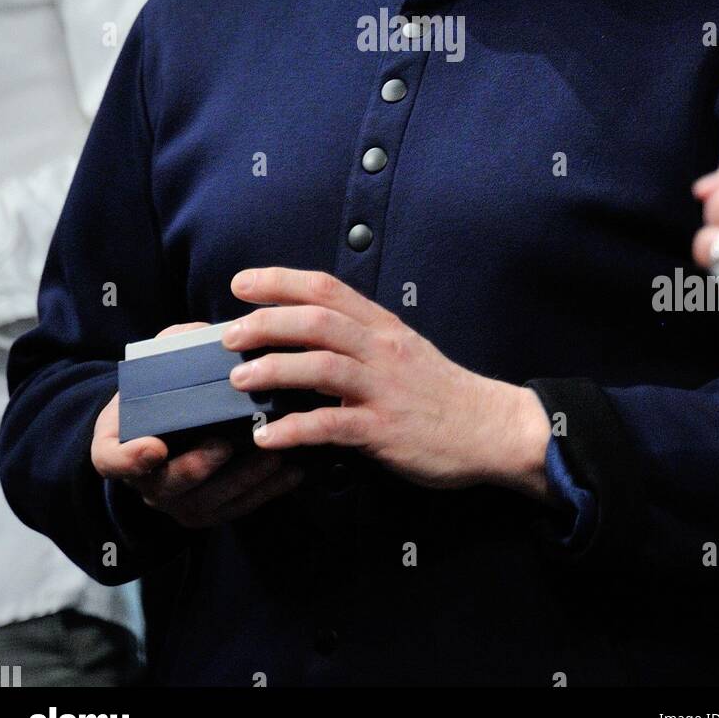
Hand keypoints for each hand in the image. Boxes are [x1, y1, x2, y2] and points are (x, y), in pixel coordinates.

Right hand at [91, 321, 303, 527]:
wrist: (167, 426)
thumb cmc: (160, 393)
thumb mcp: (154, 367)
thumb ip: (171, 350)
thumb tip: (201, 335)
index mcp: (118, 445)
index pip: (110, 458)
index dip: (129, 458)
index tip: (155, 446)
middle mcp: (144, 481)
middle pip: (165, 486)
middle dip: (197, 467)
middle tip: (225, 446)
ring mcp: (176, 501)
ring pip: (206, 504)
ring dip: (241, 482)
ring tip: (272, 456)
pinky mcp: (208, 511)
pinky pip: (234, 510)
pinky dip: (265, 493)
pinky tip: (292, 471)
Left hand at [224, 266, 551, 497]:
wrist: (490, 428)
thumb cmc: (438, 391)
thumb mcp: (401, 350)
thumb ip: (358, 340)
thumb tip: (303, 337)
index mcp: (382, 326)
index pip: (327, 289)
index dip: (280, 281)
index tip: (241, 283)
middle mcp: (381, 349)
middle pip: (317, 321)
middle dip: (267, 323)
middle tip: (228, 336)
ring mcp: (383, 388)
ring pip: (322, 367)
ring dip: (274, 370)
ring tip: (239, 381)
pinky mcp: (385, 430)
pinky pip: (333, 425)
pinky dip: (295, 429)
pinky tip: (268, 437)